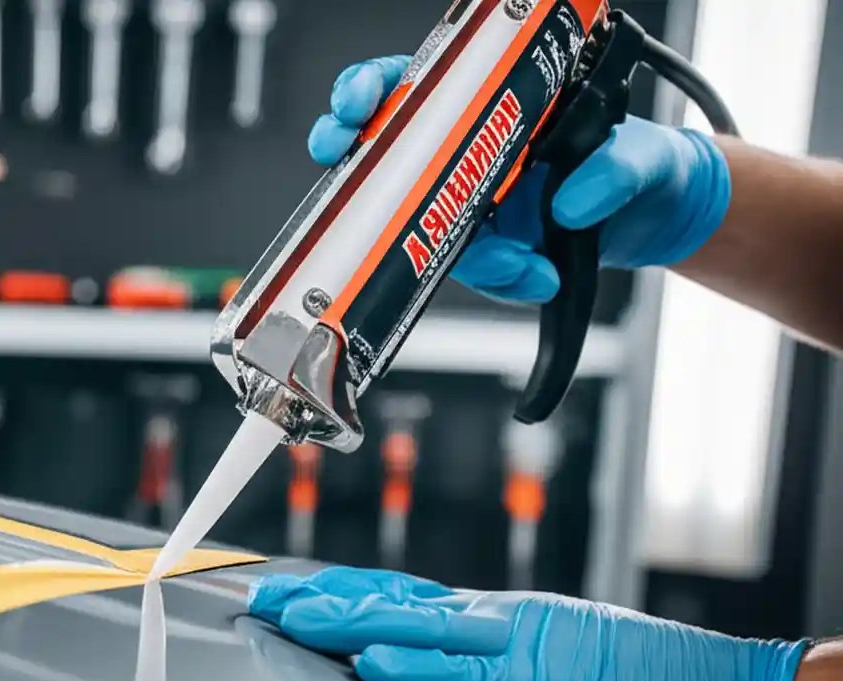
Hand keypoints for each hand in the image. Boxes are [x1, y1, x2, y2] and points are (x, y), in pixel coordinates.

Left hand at [249, 567, 805, 680]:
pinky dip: (415, 659)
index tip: (299, 589)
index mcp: (495, 616)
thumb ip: (484, 657)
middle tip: (267, 597)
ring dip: (347, 618)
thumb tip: (423, 657)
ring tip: (292, 614)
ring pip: (414, 622)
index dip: (346, 589)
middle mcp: (495, 617)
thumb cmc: (634, 677)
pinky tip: (368, 653)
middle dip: (326, 598)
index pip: (403, 594)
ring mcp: (515, 643)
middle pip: (392, 598)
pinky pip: (464, 673)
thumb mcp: (543, 658)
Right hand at [311, 57, 732, 302]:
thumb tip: (573, 200)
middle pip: (381, 153)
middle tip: (340, 151)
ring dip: (447, 246)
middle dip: (350, 156)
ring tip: (516, 260)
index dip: (376, 89)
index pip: (416, 88)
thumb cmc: (640, 164)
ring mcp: (467, 204)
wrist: (655, 220)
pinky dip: (500, 277)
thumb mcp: (640, 156)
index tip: (363, 99)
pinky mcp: (484, 249)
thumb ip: (614, 170)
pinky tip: (536, 275)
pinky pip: (471, 268)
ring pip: (416, 226)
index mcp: (493, 108)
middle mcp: (466, 154)